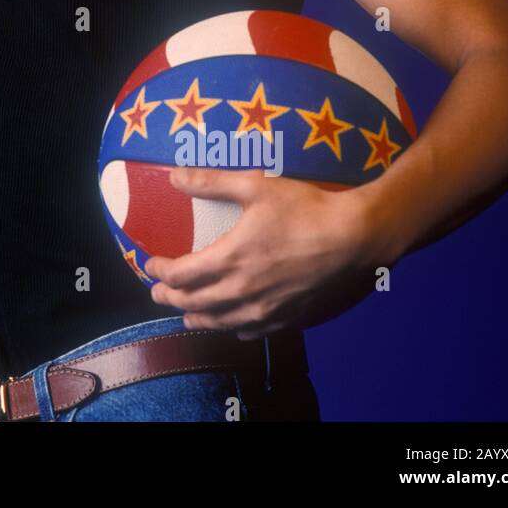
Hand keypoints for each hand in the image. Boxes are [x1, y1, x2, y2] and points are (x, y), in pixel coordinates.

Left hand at [144, 167, 384, 338]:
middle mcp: (243, 293)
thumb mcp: (255, 186)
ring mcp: (267, 311)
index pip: (180, 276)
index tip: (150, 265)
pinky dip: (233, 327)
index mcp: (230, 260)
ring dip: (197, 318)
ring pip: (220, 323)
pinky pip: (252, 331)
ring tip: (185, 315)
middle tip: (157, 294)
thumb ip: (211, 182)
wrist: (357, 238)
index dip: (160, 272)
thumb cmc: (306, 209)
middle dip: (170, 299)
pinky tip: (232, 324)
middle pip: (194, 304)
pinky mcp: (289, 319)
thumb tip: (174, 176)